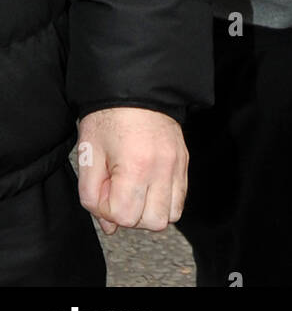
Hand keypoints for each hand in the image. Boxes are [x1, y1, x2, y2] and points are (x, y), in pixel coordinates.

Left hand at [76, 107, 187, 233]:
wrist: (135, 86)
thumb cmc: (109, 116)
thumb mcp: (89, 154)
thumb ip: (92, 194)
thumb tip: (109, 224)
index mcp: (136, 165)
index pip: (124, 216)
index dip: (107, 209)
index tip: (102, 188)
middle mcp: (162, 167)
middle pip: (152, 222)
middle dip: (131, 215)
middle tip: (118, 192)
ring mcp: (177, 165)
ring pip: (170, 215)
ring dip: (150, 211)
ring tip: (135, 192)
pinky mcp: (184, 161)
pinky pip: (180, 198)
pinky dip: (164, 200)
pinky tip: (149, 186)